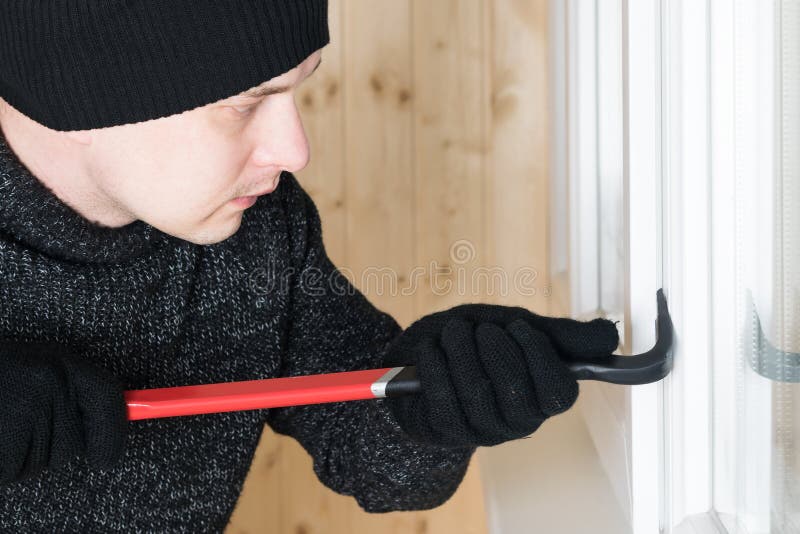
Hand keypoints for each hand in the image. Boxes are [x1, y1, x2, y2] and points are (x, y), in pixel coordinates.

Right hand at [0, 341, 128, 483]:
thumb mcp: (30, 371)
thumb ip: (65, 395)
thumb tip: (104, 438)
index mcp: (59, 362)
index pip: (108, 399)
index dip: (113, 434)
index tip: (107, 459)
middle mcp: (47, 382)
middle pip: (72, 445)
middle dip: (48, 448)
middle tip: (13, 424)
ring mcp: (22, 410)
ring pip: (38, 464)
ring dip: (17, 458)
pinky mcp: (2, 443)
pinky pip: (9, 473)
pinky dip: (0, 468)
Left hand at [382, 304, 618, 447]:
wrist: (423, 353)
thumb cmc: (476, 341)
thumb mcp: (516, 327)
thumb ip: (559, 334)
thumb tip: (611, 337)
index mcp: (542, 397)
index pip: (560, 393)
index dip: (540, 358)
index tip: (519, 327)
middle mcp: (517, 421)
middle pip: (516, 391)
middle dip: (494, 348)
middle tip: (480, 329)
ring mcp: (481, 430)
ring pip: (477, 393)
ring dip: (461, 350)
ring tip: (454, 332)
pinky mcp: (446, 431)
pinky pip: (443, 400)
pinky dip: (435, 365)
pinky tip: (431, 349)